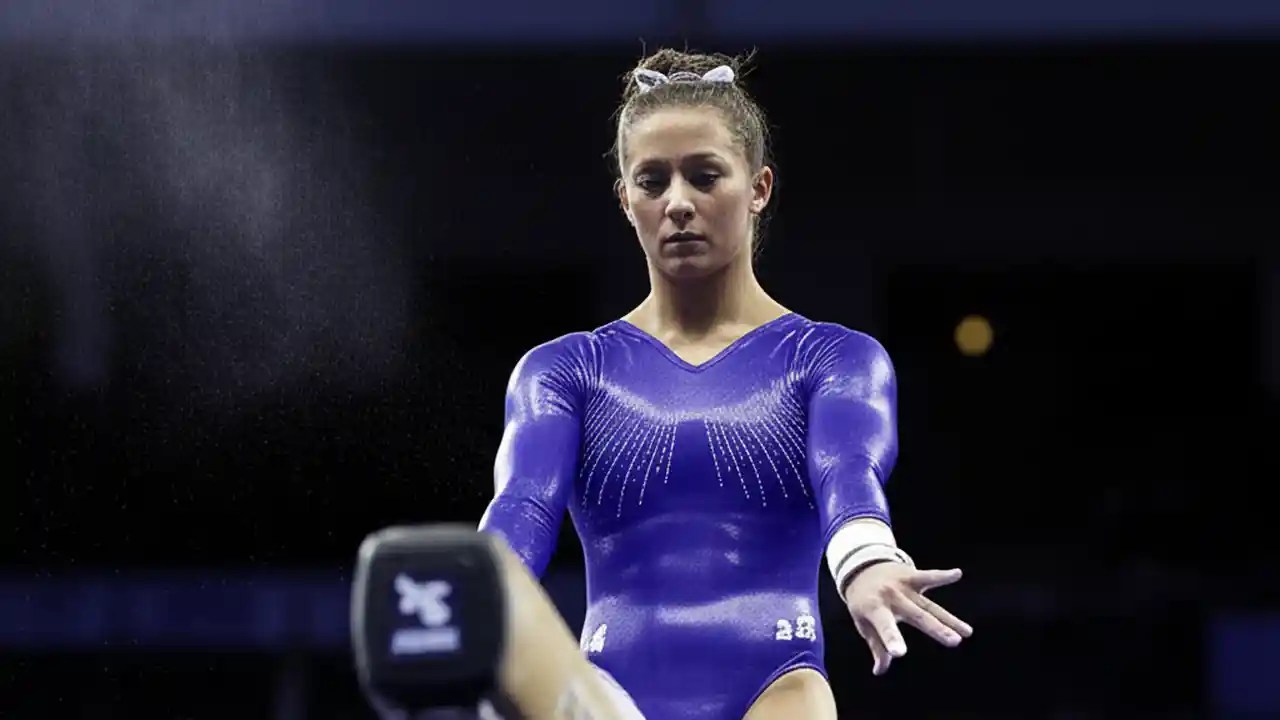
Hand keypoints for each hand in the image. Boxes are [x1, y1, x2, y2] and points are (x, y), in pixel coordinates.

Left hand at [843, 562, 971, 675]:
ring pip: (929, 605)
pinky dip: (943, 576)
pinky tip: (957, 573)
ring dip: (949, 618)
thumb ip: (876, 646)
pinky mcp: (912, 576)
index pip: (884, 627)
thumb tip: (879, 671)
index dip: (890, 639)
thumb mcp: (863, 623)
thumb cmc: (863, 602)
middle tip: (954, 642)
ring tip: (967, 632)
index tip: (898, 654)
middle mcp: (891, 597)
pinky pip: (929, 576)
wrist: (860, 567)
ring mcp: (903, 586)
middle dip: (936, 629)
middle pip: (917, 616)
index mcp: (874, 609)